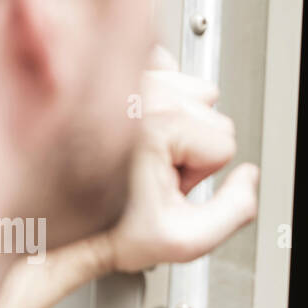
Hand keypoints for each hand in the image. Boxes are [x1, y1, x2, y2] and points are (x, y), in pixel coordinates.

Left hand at [101, 45, 259, 273]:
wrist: (60, 224)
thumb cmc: (109, 230)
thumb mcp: (185, 240)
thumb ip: (235, 210)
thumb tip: (247, 176)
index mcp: (155, 123)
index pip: (223, 139)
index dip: (199, 174)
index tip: (167, 187)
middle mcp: (137, 90)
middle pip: (210, 108)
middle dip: (189, 147)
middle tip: (155, 174)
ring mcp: (123, 77)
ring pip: (191, 87)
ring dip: (177, 123)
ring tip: (143, 152)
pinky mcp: (113, 72)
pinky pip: (164, 68)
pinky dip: (160, 96)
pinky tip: (137, 125)